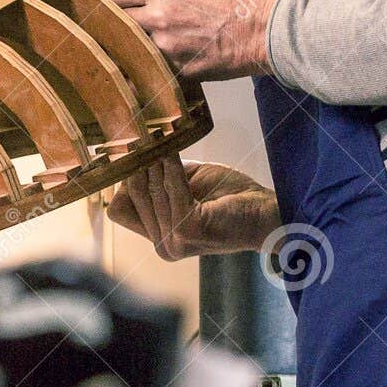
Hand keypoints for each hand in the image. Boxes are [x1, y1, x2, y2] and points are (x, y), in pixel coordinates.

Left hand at [101, 0, 277, 80]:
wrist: (269, 29)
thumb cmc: (242, 0)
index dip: (103, 2)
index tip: (101, 7)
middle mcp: (158, 16)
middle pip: (113, 24)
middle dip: (110, 27)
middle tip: (110, 31)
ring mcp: (166, 46)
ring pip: (131, 50)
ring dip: (131, 50)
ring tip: (135, 51)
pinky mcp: (178, 69)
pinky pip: (156, 69)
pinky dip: (154, 69)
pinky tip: (157, 68)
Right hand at [107, 155, 279, 260]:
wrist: (268, 214)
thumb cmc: (231, 198)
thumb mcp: (185, 185)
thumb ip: (159, 177)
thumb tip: (134, 151)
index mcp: (160, 238)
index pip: (118, 211)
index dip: (122, 184)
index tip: (131, 156)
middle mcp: (163, 246)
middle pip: (131, 198)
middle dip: (138, 167)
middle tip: (143, 140)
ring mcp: (174, 241)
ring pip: (150, 192)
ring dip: (156, 164)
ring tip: (161, 142)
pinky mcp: (188, 230)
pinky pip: (171, 189)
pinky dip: (172, 169)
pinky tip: (175, 155)